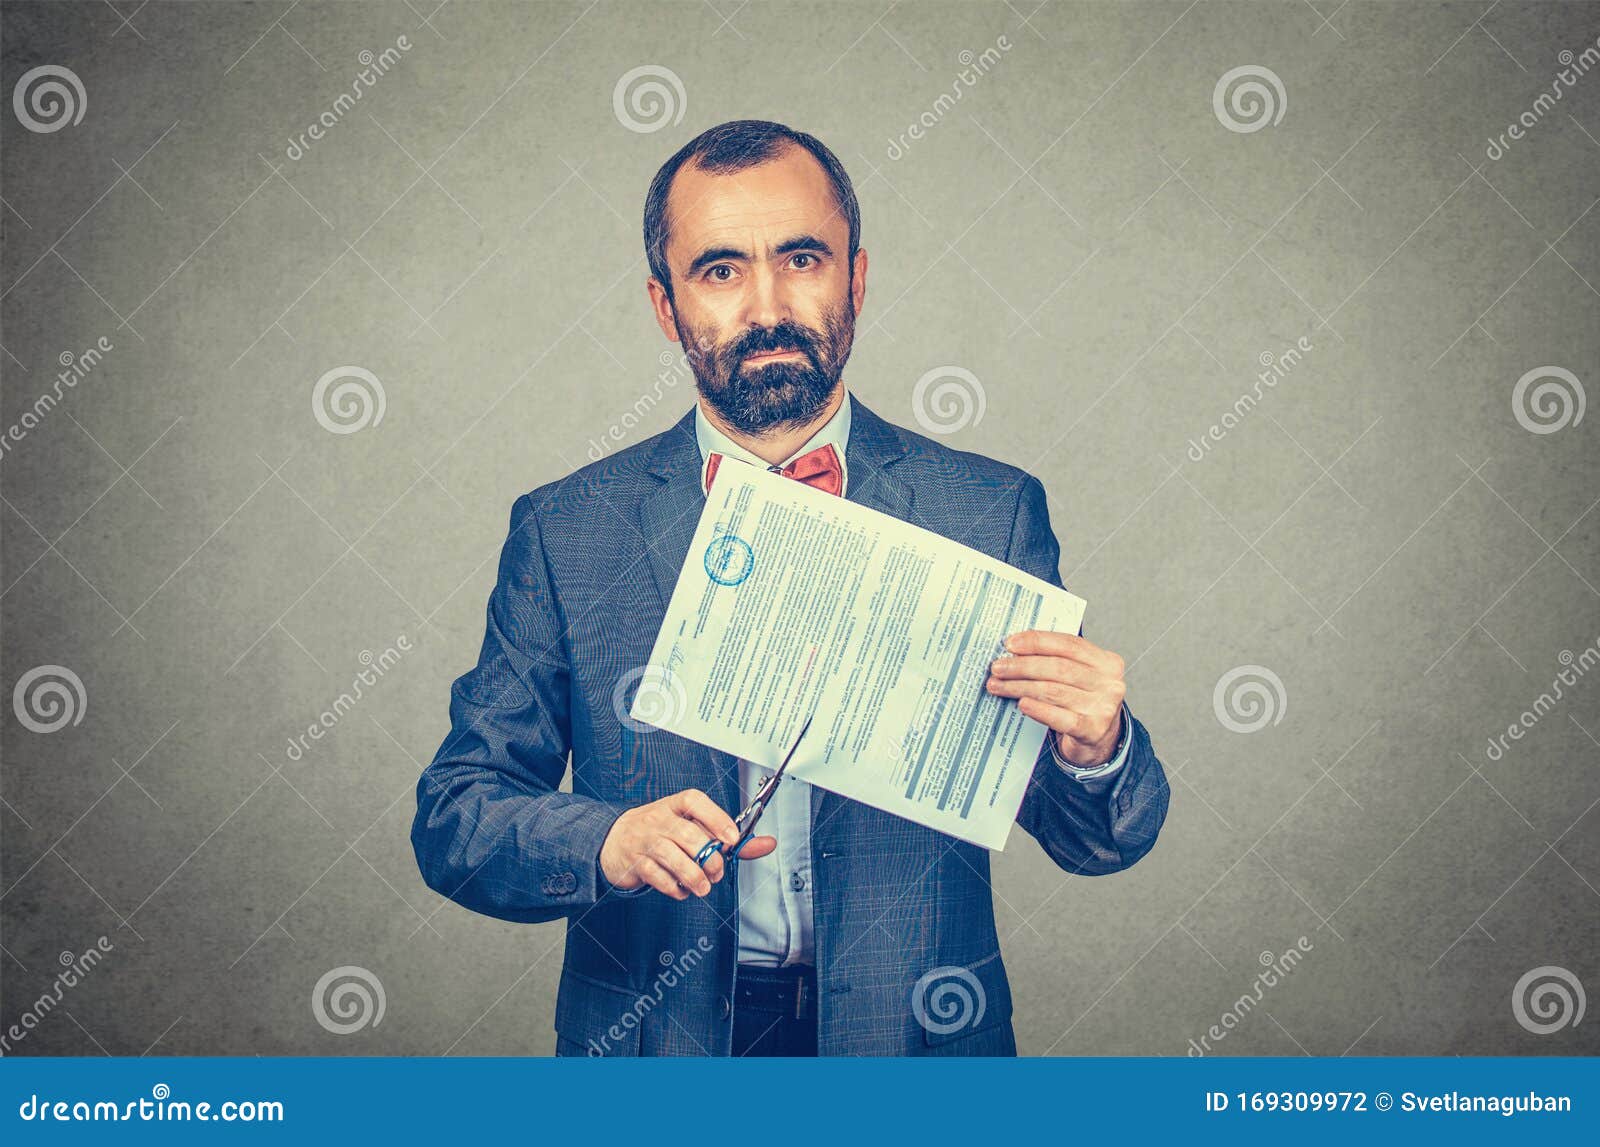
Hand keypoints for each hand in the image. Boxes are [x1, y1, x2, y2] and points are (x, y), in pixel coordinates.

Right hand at [599, 789, 776, 898]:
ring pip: (674, 858)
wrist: (614, 841)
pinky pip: (659, 877)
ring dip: (694, 877)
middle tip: (717, 873)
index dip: (716, 818)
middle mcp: (659, 819)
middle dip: (710, 859)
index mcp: (675, 805)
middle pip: (689, 836)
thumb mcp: (691, 827)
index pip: (695, 802)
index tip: (732, 838)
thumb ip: (728, 838)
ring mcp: (645, 840)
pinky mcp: (636, 863)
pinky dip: (676, 889)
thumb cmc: (660, 832)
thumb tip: (766, 844)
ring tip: (703, 886)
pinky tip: (682, 889)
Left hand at [986, 629, 1125, 767]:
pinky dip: (1038, 709)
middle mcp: (1110, 683)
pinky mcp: (1093, 731)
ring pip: (1054, 691)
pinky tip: (1022, 704)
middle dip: (1023, 666)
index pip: (1069, 644)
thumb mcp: (1079, 676)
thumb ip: (1056, 660)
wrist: (1100, 739)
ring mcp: (1103, 708)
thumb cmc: (1083, 701)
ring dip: (1021, 687)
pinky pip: (1060, 718)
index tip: (1011, 644)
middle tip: (998, 668)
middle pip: (1059, 668)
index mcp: (1107, 662)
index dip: (1037, 642)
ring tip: (999, 686)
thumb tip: (1015, 650)